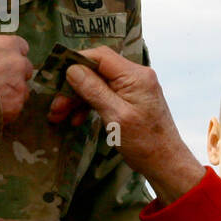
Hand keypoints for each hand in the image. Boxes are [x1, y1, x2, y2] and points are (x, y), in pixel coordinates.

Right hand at [0, 21, 33, 123]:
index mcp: (10, 46)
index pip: (22, 47)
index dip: (12, 54)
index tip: (4, 59)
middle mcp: (19, 64)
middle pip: (25, 68)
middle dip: (15, 73)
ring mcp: (20, 85)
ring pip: (22, 88)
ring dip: (13, 91)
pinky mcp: (16, 104)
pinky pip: (17, 105)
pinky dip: (8, 106)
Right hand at [56, 46, 204, 204]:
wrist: (166, 164)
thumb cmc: (144, 143)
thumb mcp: (115, 117)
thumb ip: (94, 91)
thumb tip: (72, 69)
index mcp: (135, 76)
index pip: (100, 56)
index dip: (75, 62)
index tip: (55, 76)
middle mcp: (136, 76)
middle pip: (96, 70)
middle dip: (73, 86)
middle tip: (55, 106)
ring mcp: (133, 87)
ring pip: (97, 83)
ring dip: (77, 97)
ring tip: (59, 115)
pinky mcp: (130, 99)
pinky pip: (104, 94)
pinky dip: (88, 104)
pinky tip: (76, 119)